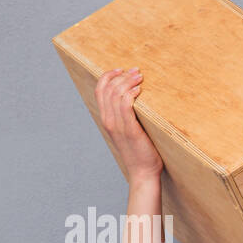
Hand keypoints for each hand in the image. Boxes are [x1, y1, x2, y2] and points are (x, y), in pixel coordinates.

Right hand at [94, 68, 162, 183]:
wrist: (143, 173)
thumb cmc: (140, 153)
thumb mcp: (129, 131)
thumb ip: (128, 117)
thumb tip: (137, 101)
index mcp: (106, 119)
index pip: (100, 90)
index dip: (108, 76)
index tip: (121, 69)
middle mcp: (109, 121)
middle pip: (107, 89)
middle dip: (121, 75)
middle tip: (136, 71)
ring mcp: (118, 126)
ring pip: (116, 94)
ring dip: (128, 81)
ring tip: (140, 77)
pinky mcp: (130, 130)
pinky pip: (125, 106)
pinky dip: (131, 94)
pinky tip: (139, 90)